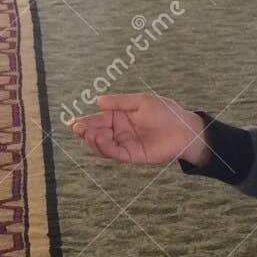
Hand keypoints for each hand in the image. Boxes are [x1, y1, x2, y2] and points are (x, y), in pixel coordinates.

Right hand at [68, 92, 208, 165]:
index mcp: (120, 118)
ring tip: (87, 132)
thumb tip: (97, 100)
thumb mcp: (140, 101)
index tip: (72, 121)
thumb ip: (119, 102)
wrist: (184, 128)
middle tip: (76, 128)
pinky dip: (104, 147)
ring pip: (102, 145)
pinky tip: (99, 139)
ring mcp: (125, 145)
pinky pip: (115, 153)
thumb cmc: (165, 111)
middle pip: (97, 133)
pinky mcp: (132, 155)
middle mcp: (120, 132)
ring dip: (92, 140)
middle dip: (84, 131)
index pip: (98, 120)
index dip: (84, 121)